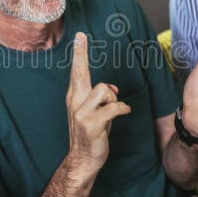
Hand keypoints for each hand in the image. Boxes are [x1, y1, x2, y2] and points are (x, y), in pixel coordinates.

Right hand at [66, 32, 130, 173]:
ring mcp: (82, 113)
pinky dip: (122, 109)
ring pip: (104, 90)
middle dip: (81, 54)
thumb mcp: (95, 113)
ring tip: (112, 111)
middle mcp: (75, 102)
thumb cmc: (91, 134)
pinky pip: (114, 107)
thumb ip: (102, 99)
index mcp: (75, 97)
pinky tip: (123, 113)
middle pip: (80, 72)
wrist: (82, 160)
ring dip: (113, 99)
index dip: (79, 54)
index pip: (77, 72)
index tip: (79, 37)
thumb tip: (113, 89)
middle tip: (81, 36)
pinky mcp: (91, 124)